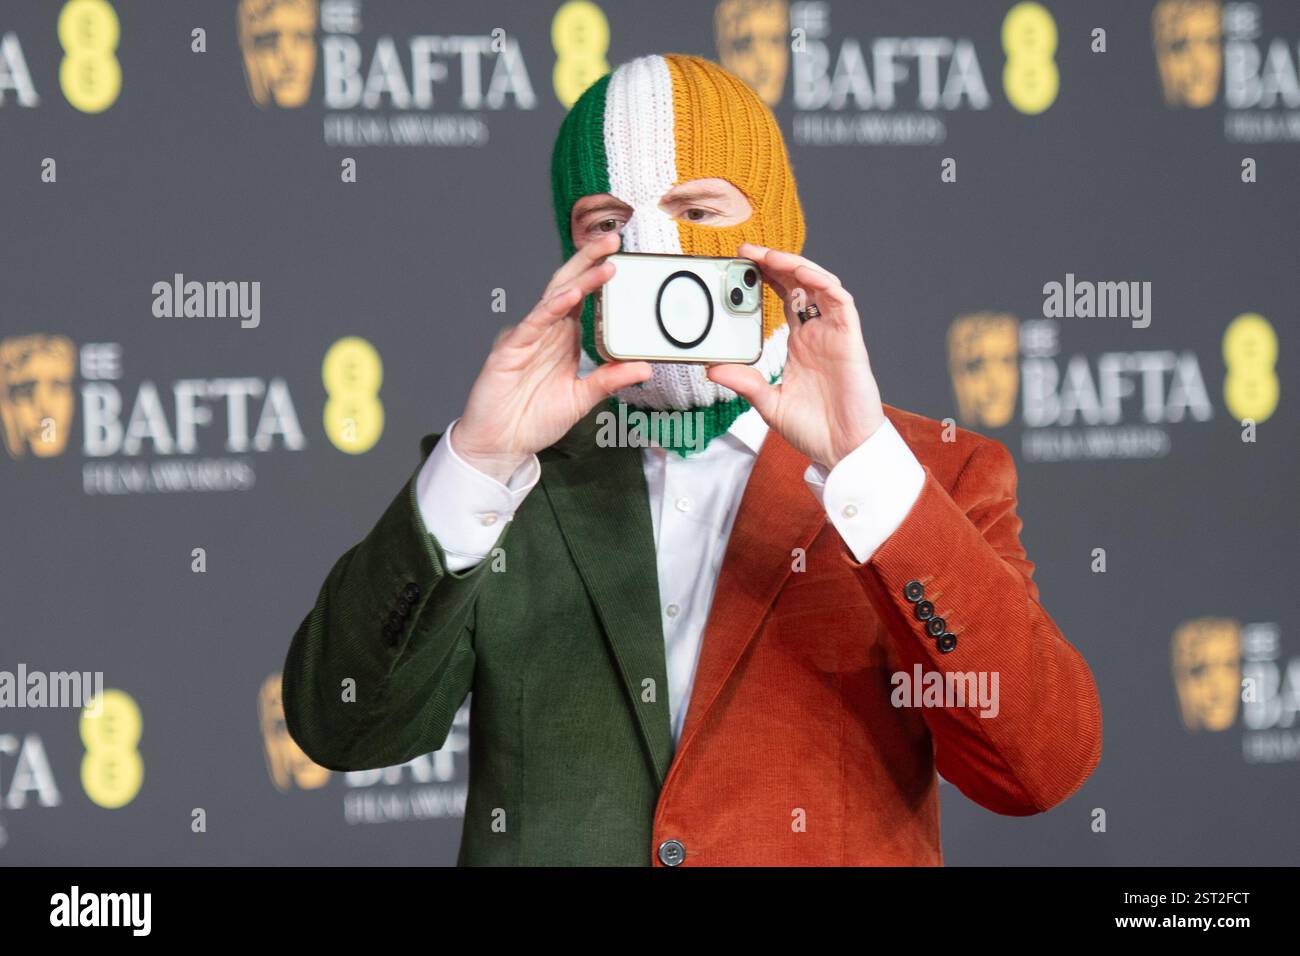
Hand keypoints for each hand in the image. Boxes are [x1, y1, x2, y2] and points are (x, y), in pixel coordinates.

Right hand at [452, 232, 651, 482]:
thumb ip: (609, 380)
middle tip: (615, 240)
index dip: (601, 276)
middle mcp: (547, 331)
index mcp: (564, 338)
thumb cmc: (534, 420)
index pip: (585, 298)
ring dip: (580, 278)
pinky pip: (534, 323)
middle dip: (591, 260)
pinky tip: (571, 296)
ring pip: (555, 298)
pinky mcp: (511, 350)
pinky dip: (552, 308)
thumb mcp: (582, 399)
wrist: (500, 444)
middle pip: (570, 285)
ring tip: (605, 263)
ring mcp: (528, 337)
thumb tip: (645, 366)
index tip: (624, 257)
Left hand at [706, 242, 884, 469]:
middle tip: (747, 250)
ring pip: (819, 285)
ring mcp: (835, 334)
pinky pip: (840, 302)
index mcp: (799, 343)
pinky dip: (823, 283)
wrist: (842, 450)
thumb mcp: (768, 404)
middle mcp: (817, 332)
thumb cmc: (813, 429)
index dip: (766, 276)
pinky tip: (802, 274)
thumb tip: (713, 369)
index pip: (782, 297)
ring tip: (770, 256)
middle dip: (775, 262)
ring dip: (796, 266)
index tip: (740, 263)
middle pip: (799, 283)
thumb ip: (745, 383)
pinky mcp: (850, 340)